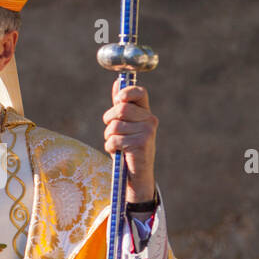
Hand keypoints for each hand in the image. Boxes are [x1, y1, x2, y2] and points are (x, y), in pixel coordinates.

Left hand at [102, 78, 157, 201]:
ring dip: (108, 136)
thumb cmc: (128, 148)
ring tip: (116, 144)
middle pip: (121, 108)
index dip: (126, 92)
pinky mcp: (140, 144)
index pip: (139, 92)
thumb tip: (117, 82)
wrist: (137, 175)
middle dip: (109, 119)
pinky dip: (110, 147)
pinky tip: (117, 152)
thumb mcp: (125, 125)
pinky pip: (114, 139)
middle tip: (111, 131)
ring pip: (114, 125)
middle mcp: (150, 120)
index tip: (118, 100)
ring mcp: (147, 132)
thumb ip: (121, 105)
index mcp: (146, 113)